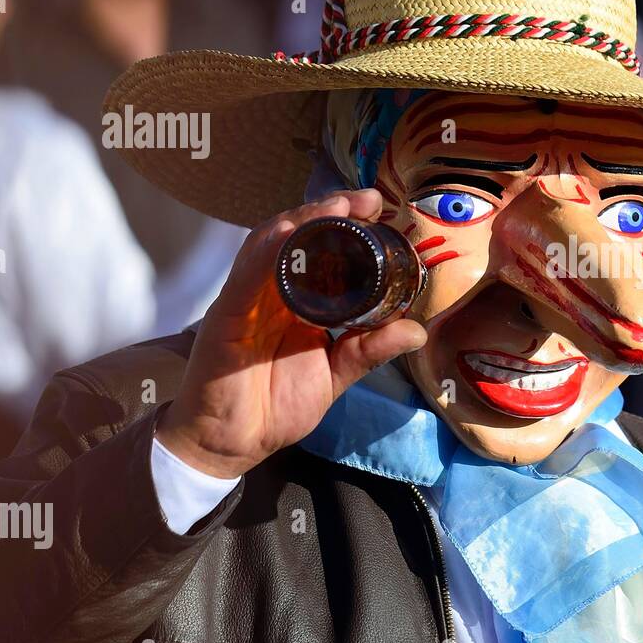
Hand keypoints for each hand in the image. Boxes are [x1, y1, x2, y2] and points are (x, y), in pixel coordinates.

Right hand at [155, 189, 427, 478]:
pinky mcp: (226, 317)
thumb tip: (416, 331)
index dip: (346, 224)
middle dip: (329, 211)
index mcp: (298, 300)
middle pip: (296, 235)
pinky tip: (285, 233)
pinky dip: (265, 253)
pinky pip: (244, 278)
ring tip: (335, 206)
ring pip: (270, 245)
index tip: (379, 209)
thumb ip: (369, 350)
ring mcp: (247, 299)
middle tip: (364, 199)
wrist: (233, 443)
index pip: (320, 249)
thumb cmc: (275, 406)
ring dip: (302, 221)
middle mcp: (271, 290)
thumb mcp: (335, 373)